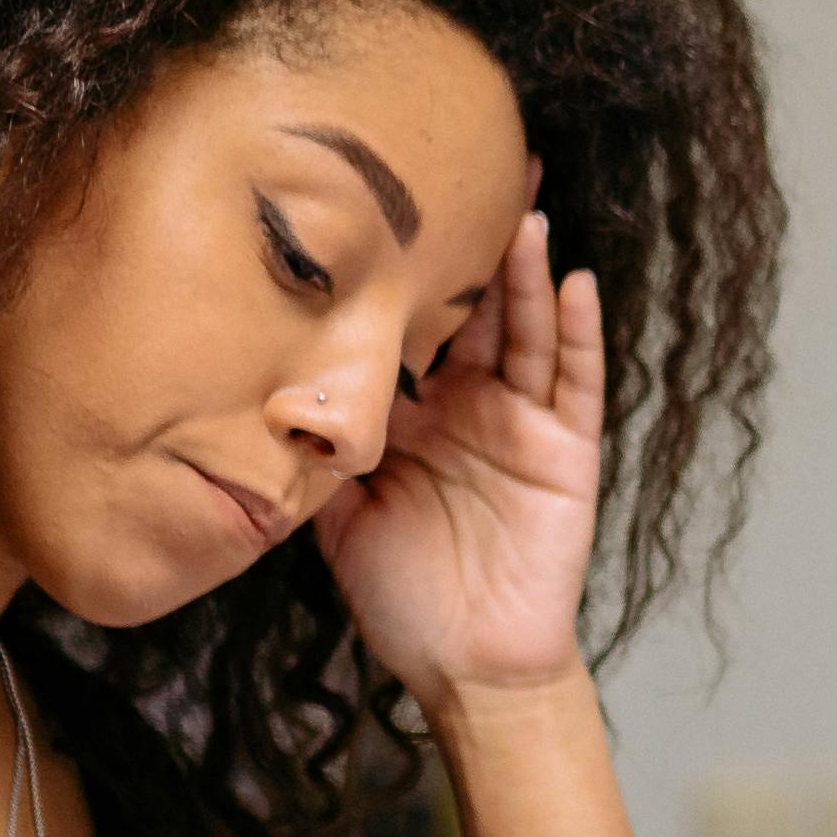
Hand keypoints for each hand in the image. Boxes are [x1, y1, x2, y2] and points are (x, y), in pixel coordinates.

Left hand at [323, 206, 604, 711]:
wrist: (465, 669)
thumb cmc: (403, 600)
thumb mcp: (335, 516)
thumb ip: (314, 452)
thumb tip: (258, 391)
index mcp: (421, 416)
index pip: (414, 327)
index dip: (403, 272)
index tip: (382, 206)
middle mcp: (476, 408)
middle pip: (480, 309)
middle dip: (477, 244)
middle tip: (471, 167)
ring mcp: (526, 426)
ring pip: (530, 331)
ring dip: (527, 271)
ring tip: (521, 208)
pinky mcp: (568, 454)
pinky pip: (578, 383)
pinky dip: (578, 332)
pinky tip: (573, 282)